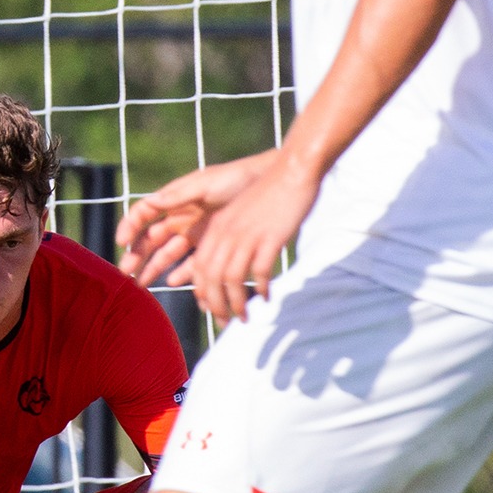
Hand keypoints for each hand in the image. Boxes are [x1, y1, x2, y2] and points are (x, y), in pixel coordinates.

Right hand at [115, 152, 274, 285]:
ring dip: (153, 268)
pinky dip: (183, 274)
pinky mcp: (210, 245)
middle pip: (151, 239)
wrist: (266, 184)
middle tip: (125, 273)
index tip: (122, 242)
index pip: (143, 214)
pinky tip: (173, 282)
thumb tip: (151, 202)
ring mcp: (194, 233)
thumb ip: (179, 196)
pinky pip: (192, 263)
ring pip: (167, 254)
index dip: (129, 227)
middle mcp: (179, 217)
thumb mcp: (205, 184)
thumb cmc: (235, 178)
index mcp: (174, 200)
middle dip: (136, 256)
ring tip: (140, 283)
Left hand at [178, 155, 321, 323]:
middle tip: (226, 322)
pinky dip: (261, 288)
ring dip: (236, 304)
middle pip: (211, 279)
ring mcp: (247, 235)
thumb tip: (229, 265)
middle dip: (216, 306)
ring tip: (244, 317)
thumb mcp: (240, 215)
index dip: (203, 294)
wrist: (292, 170)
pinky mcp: (270, 237)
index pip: (200, 269)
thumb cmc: (270, 194)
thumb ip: (230, 237)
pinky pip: (259, 271)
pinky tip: (266, 296)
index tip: (212, 310)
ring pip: (232, 280)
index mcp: (217, 228)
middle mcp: (227, 233)